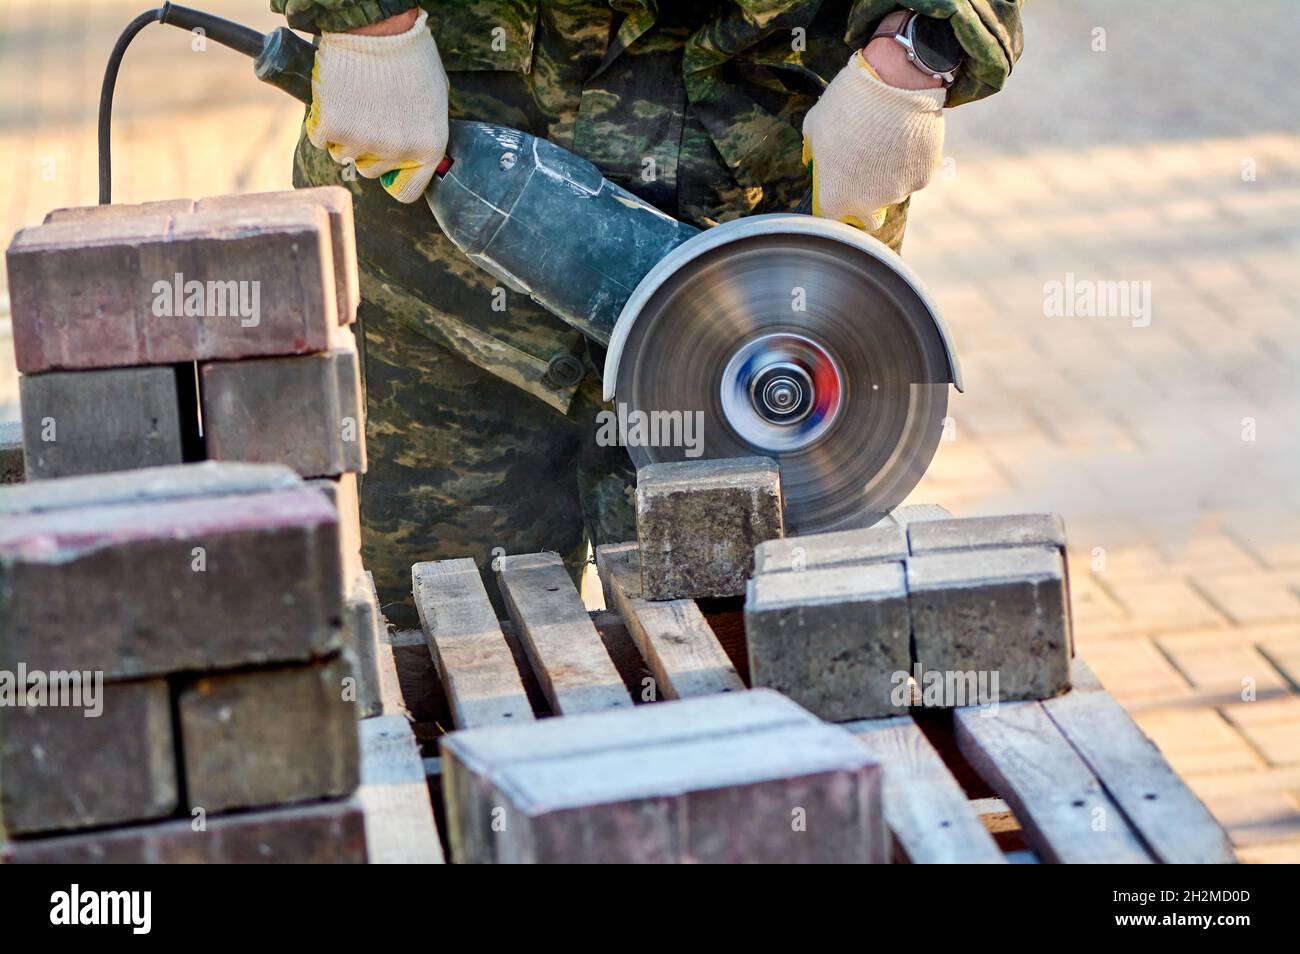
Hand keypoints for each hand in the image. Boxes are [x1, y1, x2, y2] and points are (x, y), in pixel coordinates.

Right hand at [307, 9, 448, 202]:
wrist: (377, 27)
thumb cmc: (410, 58)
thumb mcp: (436, 101)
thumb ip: (425, 134)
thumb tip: (412, 159)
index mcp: (428, 147)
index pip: (408, 191)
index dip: (395, 176)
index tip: (387, 164)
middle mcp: (396, 151)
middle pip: (370, 170)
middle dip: (367, 147)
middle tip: (368, 115)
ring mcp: (363, 141)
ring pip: (343, 155)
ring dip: (344, 134)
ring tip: (353, 102)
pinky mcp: (333, 127)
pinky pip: (320, 138)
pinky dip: (322, 122)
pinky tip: (335, 98)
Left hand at [801, 49, 944, 229]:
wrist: (896, 81)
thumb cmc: (849, 102)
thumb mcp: (815, 124)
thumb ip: (814, 151)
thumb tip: (815, 159)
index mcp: (836, 195)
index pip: (830, 217)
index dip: (833, 204)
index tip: (836, 191)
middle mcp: (868, 203)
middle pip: (866, 215)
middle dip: (864, 201)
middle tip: (864, 172)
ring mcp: (899, 192)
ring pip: (891, 194)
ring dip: (888, 178)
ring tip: (886, 144)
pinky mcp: (923, 178)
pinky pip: (912, 177)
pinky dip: (909, 165)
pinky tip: (905, 140)